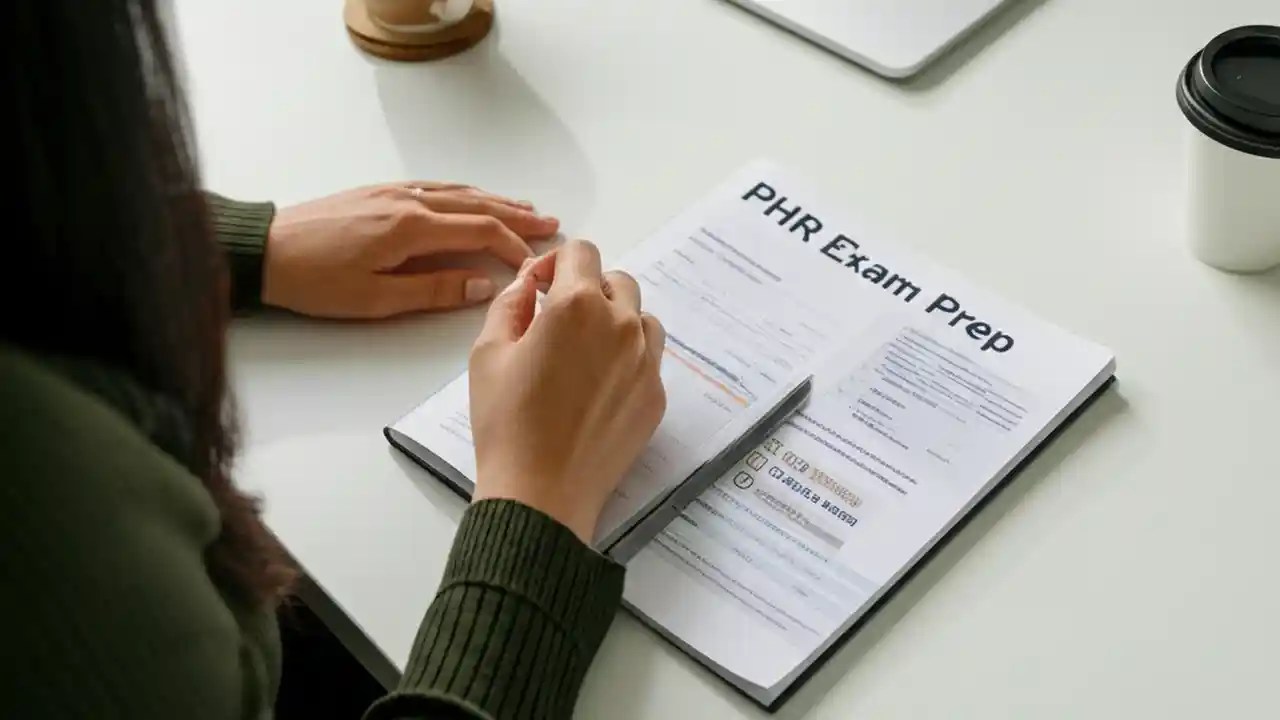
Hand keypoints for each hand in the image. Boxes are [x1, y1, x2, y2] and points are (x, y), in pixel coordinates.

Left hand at [262, 182, 558, 317]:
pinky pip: (433, 187)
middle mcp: (408, 202)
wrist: (264, 251)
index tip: (533, 261)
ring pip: (456, 191)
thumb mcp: (376, 299)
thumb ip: (434, 290)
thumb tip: (482, 284)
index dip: (512, 245)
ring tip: (523, 206)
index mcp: (411, 228)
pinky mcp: (376, 193)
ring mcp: (392, 193)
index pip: (479, 230)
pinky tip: (470, 196)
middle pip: (475, 205)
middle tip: (549, 222)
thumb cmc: (315, 281)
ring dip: (494, 199)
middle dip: (515, 215)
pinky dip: (463, 192)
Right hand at [468, 241, 667, 542]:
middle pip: (616, 281)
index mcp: (577, 305)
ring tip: (584, 351)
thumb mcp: (488, 352)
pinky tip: (598, 386)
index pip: (581, 252)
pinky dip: (627, 357)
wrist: (541, 491)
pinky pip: (648, 358)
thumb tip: (528, 282)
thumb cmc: (506, 422)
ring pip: (640, 317)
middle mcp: (621, 325)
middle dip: (586, 289)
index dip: (555, 263)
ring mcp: (646, 361)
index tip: (539, 288)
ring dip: (615, 319)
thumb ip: (509, 303)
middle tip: (557, 320)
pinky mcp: (655, 395)